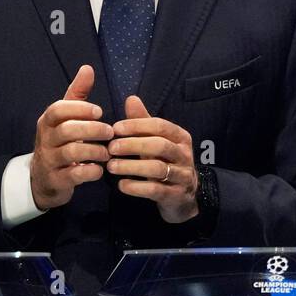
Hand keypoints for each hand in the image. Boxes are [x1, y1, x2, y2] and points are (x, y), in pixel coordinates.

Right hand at [30, 64, 113, 210]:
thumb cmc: (60, 142)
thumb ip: (77, 94)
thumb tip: (88, 68)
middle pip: (66, 130)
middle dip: (92, 130)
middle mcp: (46, 140)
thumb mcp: (65, 118)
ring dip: (95, 150)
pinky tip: (100, 169)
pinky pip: (73, 175)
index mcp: (48, 122)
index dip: (79, 109)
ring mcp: (49, 161)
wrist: (43, 178)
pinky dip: (90, 171)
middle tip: (110, 132)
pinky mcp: (56, 180)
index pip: (58, 109)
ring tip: (109, 152)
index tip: (100, 111)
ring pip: (71, 152)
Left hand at [108, 95, 198, 223]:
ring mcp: (182, 175)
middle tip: (110, 148)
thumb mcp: (158, 141)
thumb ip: (144, 122)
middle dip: (133, 145)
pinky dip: (136, 187)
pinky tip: (121, 185)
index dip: (137, 125)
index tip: (115, 129)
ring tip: (111, 166)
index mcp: (180, 137)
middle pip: (159, 145)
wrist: (185, 196)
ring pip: (157, 168)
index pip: (160, 126)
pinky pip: (155, 190)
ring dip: (131, 166)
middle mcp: (184, 154)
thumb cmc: (167, 163)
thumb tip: (131, 99)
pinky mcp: (175, 195)